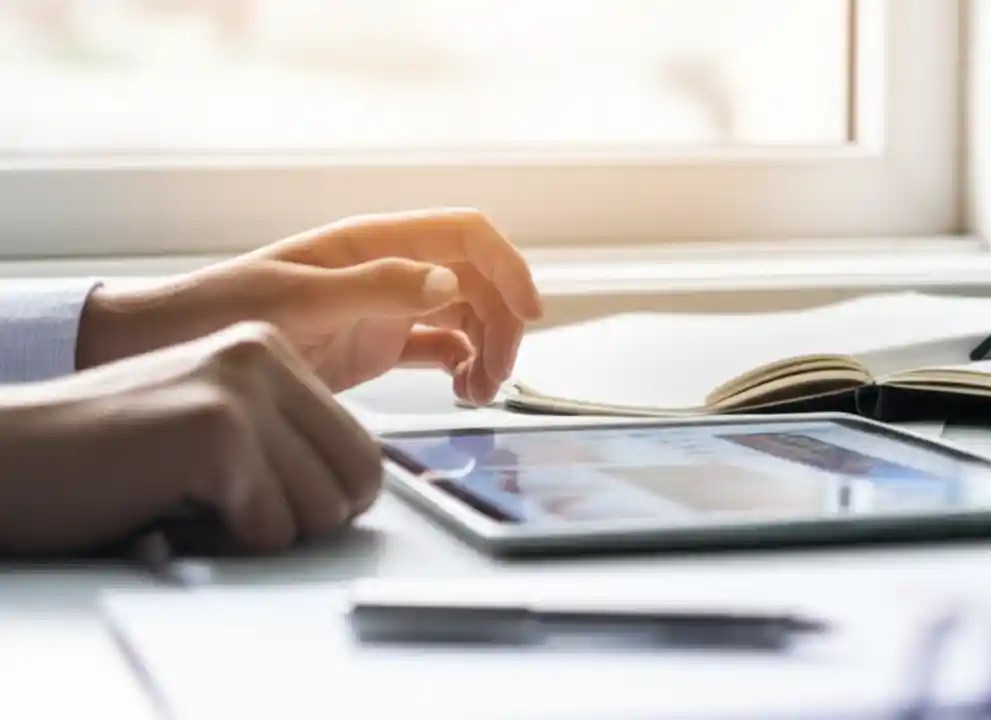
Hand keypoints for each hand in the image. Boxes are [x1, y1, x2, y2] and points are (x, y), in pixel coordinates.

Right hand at [0, 322, 379, 555]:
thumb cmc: (96, 456)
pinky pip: (270, 531)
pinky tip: (170, 514)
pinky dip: (221, 546)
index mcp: (267, 349)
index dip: (324, 499)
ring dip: (256, 534)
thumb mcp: (213, 424)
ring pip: (321, 511)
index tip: (265, 502)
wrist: (4, 457)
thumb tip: (359, 488)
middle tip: (229, 512)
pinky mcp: (217, 433)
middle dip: (302, 521)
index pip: (362, 448)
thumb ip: (284, 439)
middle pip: (358, 479)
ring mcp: (242, 391)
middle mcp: (262, 356)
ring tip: (191, 506)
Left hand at [77, 208, 543, 403]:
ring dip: (487, 349)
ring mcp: (385, 306)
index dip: (509, 265)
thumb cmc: (221, 314)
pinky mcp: (377, 343)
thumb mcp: (296, 300)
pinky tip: (461, 391)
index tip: (531, 312)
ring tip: (478, 393)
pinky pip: (441, 346)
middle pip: (477, 281)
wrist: (170, 348)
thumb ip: (375, 288)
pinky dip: (463, 365)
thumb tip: (450, 284)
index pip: (466, 234)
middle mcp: (388, 269)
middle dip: (501, 324)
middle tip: (495, 378)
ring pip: (467, 316)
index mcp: (373, 242)